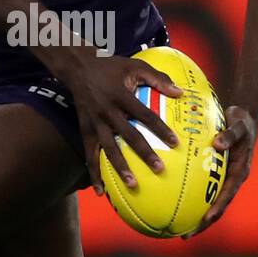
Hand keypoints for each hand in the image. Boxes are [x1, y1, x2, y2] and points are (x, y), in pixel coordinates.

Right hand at [59, 52, 182, 195]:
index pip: (144, 114)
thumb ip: (157, 78)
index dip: (159, 128)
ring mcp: (94, 123)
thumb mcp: (135, 65)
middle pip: (128, 135)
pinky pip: (89, 155)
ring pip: (108, 149)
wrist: (77, 68)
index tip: (174, 142)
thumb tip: (180, 92)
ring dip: (120, 168)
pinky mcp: (85, 130)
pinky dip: (94, 173)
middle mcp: (107, 111)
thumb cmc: (111, 67)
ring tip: (133, 185)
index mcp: (121, 96)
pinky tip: (101, 191)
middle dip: (144, 153)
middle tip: (159, 169)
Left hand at [181, 105, 257, 238]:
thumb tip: (218, 143)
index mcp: (239, 173)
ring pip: (206, 202)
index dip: (217, 209)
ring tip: (172, 228)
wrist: (241, 119)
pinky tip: (164, 198)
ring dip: (192, 216)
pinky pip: (198, 188)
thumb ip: (230, 134)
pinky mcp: (213, 175)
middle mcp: (230, 181)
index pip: (227, 196)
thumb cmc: (240, 122)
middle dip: (201, 224)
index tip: (205, 220)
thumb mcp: (239, 126)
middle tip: (185, 236)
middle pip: (216, 208)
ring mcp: (221, 180)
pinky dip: (185, 195)